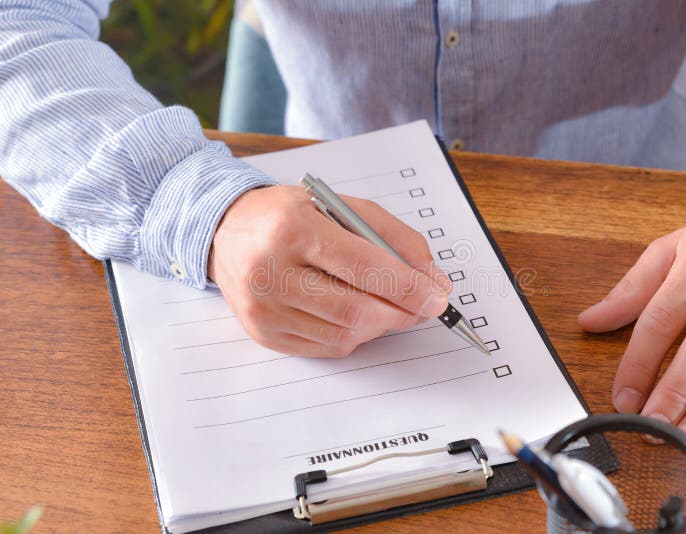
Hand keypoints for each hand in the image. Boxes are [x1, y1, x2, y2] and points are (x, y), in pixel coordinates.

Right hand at [208, 185, 450, 357]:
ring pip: (344, 333)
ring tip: (390, 306)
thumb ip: (393, 237)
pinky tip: (357, 314)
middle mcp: (271, 271)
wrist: (227, 231)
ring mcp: (264, 309)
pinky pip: (327, 347)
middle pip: (355, 309)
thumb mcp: (342, 207)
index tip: (436, 297)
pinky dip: (355, 334)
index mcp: (293, 229)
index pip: (364, 267)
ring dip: (381, 324)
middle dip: (401, 312)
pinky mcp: (264, 334)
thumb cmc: (289, 216)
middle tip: (422, 307)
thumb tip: (433, 280)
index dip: (407, 287)